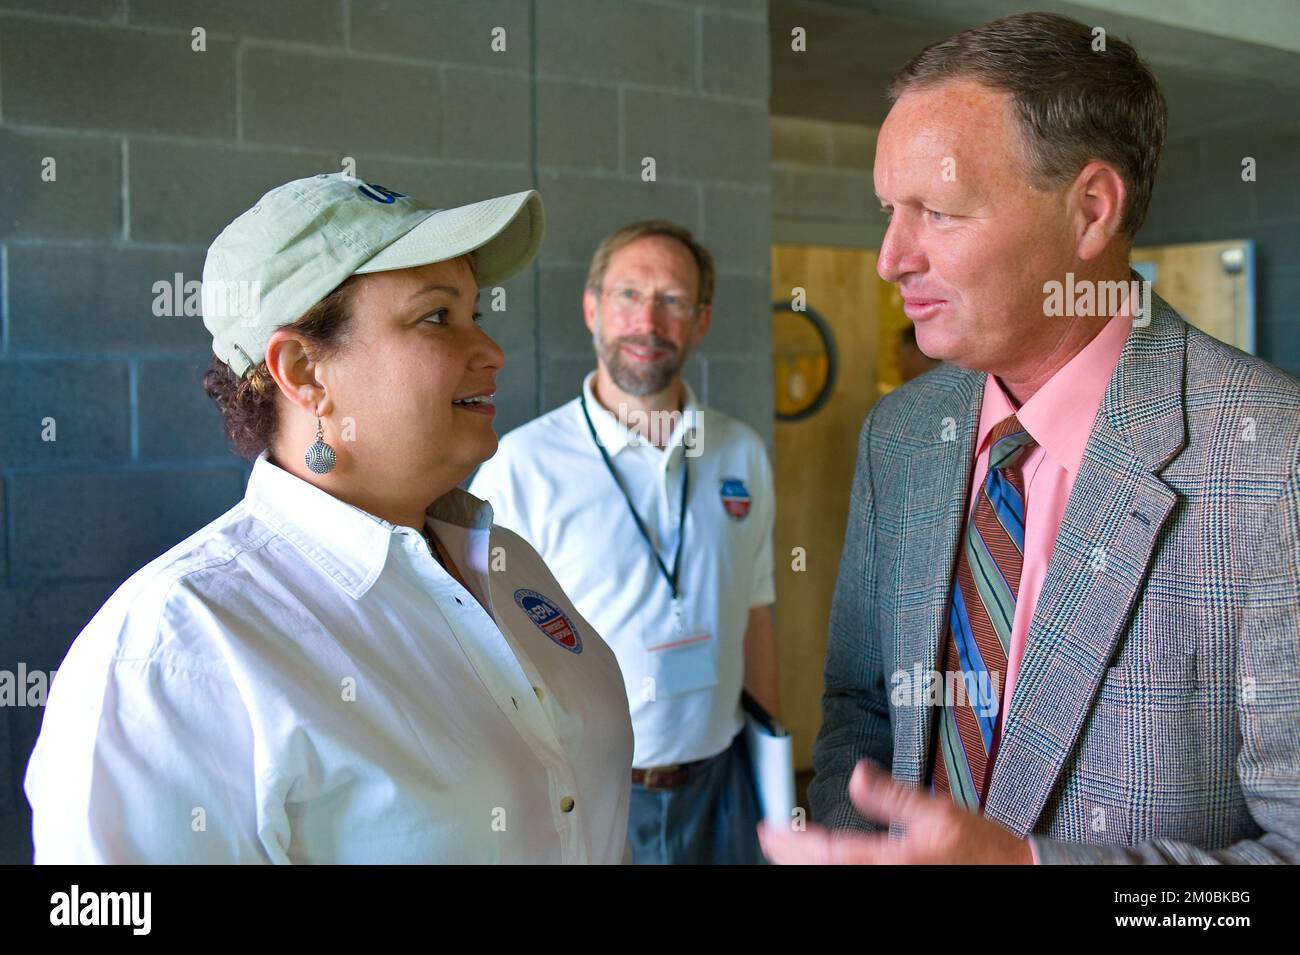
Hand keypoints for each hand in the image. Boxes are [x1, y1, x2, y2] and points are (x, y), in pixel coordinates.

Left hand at [757, 760, 1033, 863]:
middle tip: (769, 839)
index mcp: (891, 859)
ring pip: (834, 879)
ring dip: (807, 865)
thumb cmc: (978, 848)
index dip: (793, 841)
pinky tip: (825, 862)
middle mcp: (885, 877)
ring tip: (788, 850)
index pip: (828, 851)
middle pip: (825, 870)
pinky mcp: (897, 887)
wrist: (1011, 873)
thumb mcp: (936, 811)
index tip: (769, 829)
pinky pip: (851, 881)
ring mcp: (890, 886)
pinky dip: (830, 871)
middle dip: (791, 856)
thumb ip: (891, 796)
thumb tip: (856, 776)